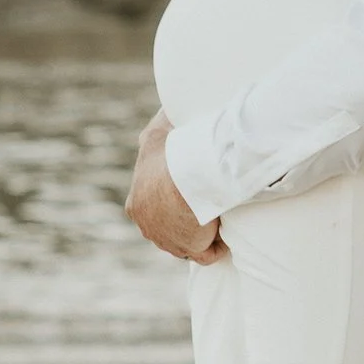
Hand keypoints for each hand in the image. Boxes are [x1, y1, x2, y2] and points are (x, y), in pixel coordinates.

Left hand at [126, 119, 223, 262]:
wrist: (188, 175)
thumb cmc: (173, 153)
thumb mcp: (157, 132)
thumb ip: (160, 123)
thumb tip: (168, 108)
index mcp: (137, 203)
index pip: (154, 207)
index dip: (173, 202)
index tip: (190, 194)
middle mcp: (147, 226)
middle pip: (170, 228)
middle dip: (186, 221)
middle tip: (207, 207)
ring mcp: (167, 241)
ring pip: (186, 242)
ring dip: (201, 233)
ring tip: (218, 219)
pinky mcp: (189, 250)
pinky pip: (205, 256)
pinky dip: (216, 248)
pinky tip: (225, 235)